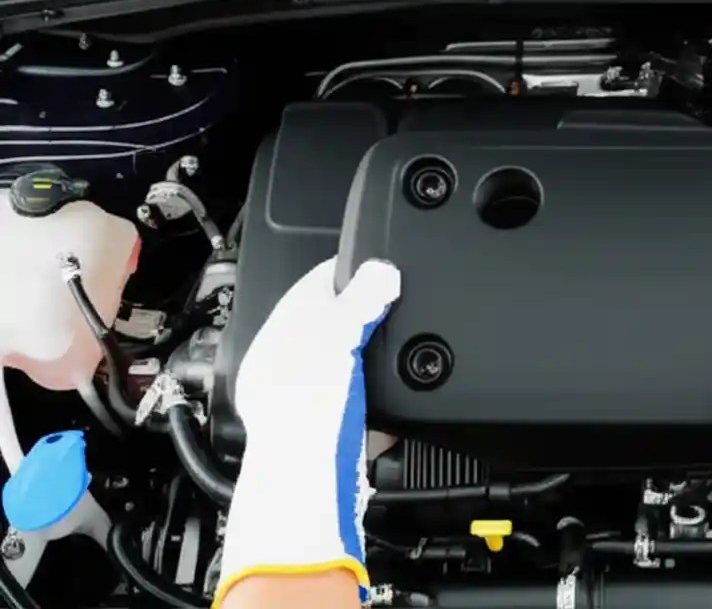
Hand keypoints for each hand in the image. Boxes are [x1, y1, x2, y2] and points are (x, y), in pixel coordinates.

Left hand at [214, 257, 400, 607]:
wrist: (311, 485)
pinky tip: (397, 400)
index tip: (376, 265)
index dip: (346, 273)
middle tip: (395, 303)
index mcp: (274, 339)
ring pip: (346, 370)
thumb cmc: (306, 410)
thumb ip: (362, 297)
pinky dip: (382, 402)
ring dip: (373, 360)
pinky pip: (363, 409)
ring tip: (399, 347)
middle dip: (363, 318)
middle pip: (329, 329)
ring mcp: (307, 407)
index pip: (310, 289)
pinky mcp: (332, 438)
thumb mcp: (338, 333)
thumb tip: (382, 268)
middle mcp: (283, 372)